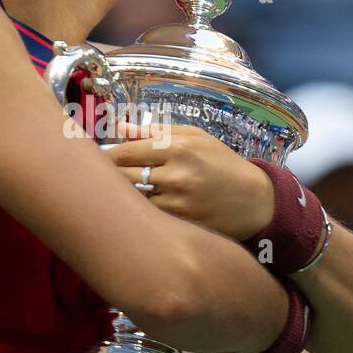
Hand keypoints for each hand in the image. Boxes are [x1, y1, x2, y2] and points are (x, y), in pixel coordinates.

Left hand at [105, 120, 272, 240]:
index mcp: (177, 148)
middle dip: (106, 177)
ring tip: (112, 194)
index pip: (125, 151)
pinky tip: (134, 211)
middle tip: (96, 177)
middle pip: (122, 176)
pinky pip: (147, 218)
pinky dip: (137, 214)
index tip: (97, 159)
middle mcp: (176, 175)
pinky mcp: (181, 224)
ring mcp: (178, 203)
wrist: (255, 201)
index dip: (105, 156)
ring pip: (131, 200)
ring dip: (119, 197)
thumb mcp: (196, 137)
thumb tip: (120, 128)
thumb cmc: (222, 164)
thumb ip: (157, 131)